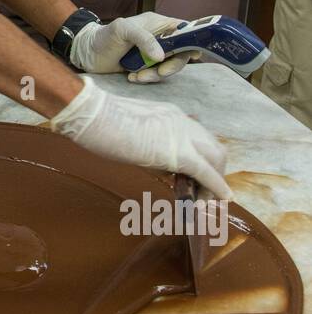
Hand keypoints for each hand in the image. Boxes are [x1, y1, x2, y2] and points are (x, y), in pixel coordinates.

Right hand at [50, 76, 230, 201]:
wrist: (93, 115)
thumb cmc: (100, 121)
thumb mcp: (133, 127)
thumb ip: (151, 142)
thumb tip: (161, 164)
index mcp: (169, 114)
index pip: (197, 137)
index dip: (202, 158)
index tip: (197, 176)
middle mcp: (182, 121)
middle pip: (213, 147)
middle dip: (215, 170)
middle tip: (205, 191)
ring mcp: (183, 135)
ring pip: (216, 157)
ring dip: (215, 180)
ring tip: (206, 200)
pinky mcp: (179, 153)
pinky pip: (206, 172)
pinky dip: (216, 187)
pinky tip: (219, 199)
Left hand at [69, 12, 200, 83]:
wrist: (88, 55)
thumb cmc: (104, 36)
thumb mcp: (122, 30)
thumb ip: (143, 38)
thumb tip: (161, 56)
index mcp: (158, 24)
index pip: (184, 29)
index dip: (193, 40)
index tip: (192, 54)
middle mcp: (159, 38)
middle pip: (181, 52)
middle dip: (172, 65)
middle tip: (160, 72)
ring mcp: (153, 54)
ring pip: (168, 67)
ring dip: (155, 74)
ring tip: (137, 75)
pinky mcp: (146, 67)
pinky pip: (156, 75)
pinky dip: (147, 78)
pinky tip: (132, 77)